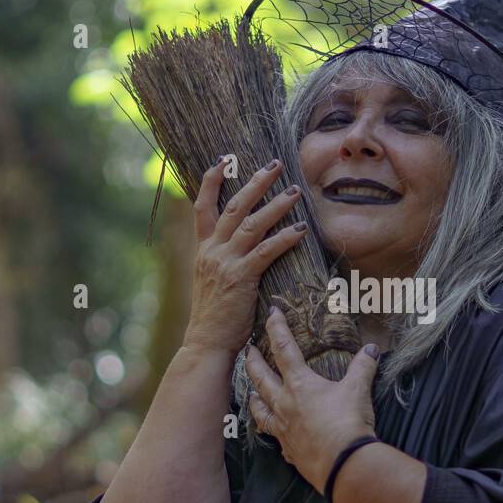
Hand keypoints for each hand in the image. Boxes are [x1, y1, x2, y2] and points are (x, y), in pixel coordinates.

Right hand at [182, 156, 307, 357]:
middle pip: (233, 206)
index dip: (212, 181)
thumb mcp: (212, 280)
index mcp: (203, 249)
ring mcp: (225, 263)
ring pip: (252, 224)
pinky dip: (284, 238)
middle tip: (276, 164)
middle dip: (255, 182)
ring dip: (276, 205)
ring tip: (296, 191)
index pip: (202, 206)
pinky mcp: (240, 278)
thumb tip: (243, 245)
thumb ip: (223, 259)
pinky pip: (265, 251)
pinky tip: (300, 229)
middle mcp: (212, 250)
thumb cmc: (215, 316)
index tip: (223, 160)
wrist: (206, 343)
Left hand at [245, 306, 380, 493]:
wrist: (342, 463)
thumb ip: (363, 367)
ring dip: (254, 398)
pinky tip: (275, 433)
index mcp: (300, 384)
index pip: (284, 349)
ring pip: (260, 409)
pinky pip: (275, 437)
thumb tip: (372, 350)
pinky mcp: (288, 449)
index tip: (272, 313)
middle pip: (261, 378)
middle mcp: (285, 404)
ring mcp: (283, 428)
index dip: (277, 328)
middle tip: (247, 351)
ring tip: (251, 393)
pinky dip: (273, 432)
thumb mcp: (358, 390)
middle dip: (253, 362)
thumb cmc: (347, 423)